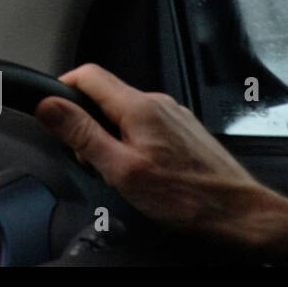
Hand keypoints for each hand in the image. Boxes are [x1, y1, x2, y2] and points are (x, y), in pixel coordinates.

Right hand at [36, 63, 287, 259]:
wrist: (238, 212)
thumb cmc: (186, 197)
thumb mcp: (120, 169)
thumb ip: (81, 134)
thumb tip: (49, 106)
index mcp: (138, 107)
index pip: (87, 74)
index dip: (61, 87)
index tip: (50, 109)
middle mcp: (157, 103)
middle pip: (104, 93)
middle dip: (84, 118)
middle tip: (84, 154)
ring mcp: (172, 114)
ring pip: (123, 110)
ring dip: (107, 131)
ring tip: (114, 167)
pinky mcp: (182, 129)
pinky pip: (144, 122)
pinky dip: (129, 138)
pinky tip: (138, 168)